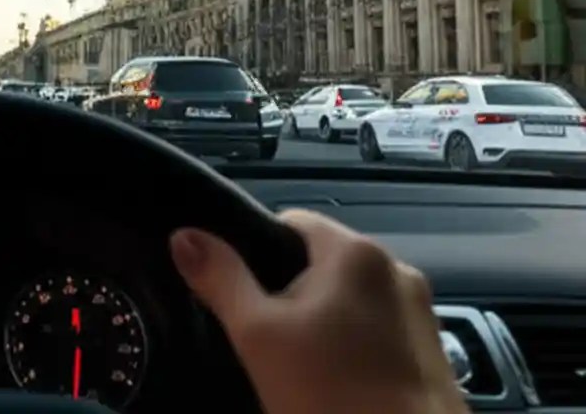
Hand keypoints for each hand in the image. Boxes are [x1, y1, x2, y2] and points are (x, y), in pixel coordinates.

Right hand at [169, 209, 465, 413]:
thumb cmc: (328, 392)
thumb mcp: (257, 334)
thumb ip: (220, 278)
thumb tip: (184, 235)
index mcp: (355, 252)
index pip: (291, 223)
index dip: (258, 254)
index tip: (244, 298)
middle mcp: (396, 268)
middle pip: (321, 263)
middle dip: (291, 294)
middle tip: (267, 338)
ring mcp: (420, 310)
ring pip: (350, 300)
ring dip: (325, 321)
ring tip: (302, 365)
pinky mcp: (432, 348)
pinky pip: (378, 329)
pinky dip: (355, 345)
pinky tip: (338, 380)